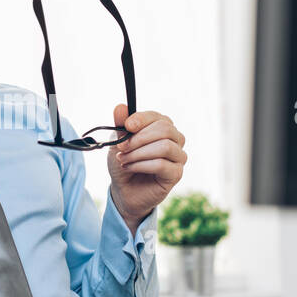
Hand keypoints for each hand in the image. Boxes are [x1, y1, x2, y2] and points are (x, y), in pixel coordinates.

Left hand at [107, 106, 186, 233]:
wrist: (124, 190)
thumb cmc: (125, 162)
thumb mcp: (118, 142)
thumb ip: (120, 125)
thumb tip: (120, 106)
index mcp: (162, 127)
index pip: (157, 117)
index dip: (141, 119)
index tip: (126, 126)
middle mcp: (175, 139)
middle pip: (165, 129)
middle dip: (139, 138)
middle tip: (121, 147)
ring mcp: (178, 157)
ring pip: (165, 147)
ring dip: (139, 153)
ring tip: (124, 159)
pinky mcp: (176, 174)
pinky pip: (162, 164)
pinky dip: (141, 165)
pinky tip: (129, 167)